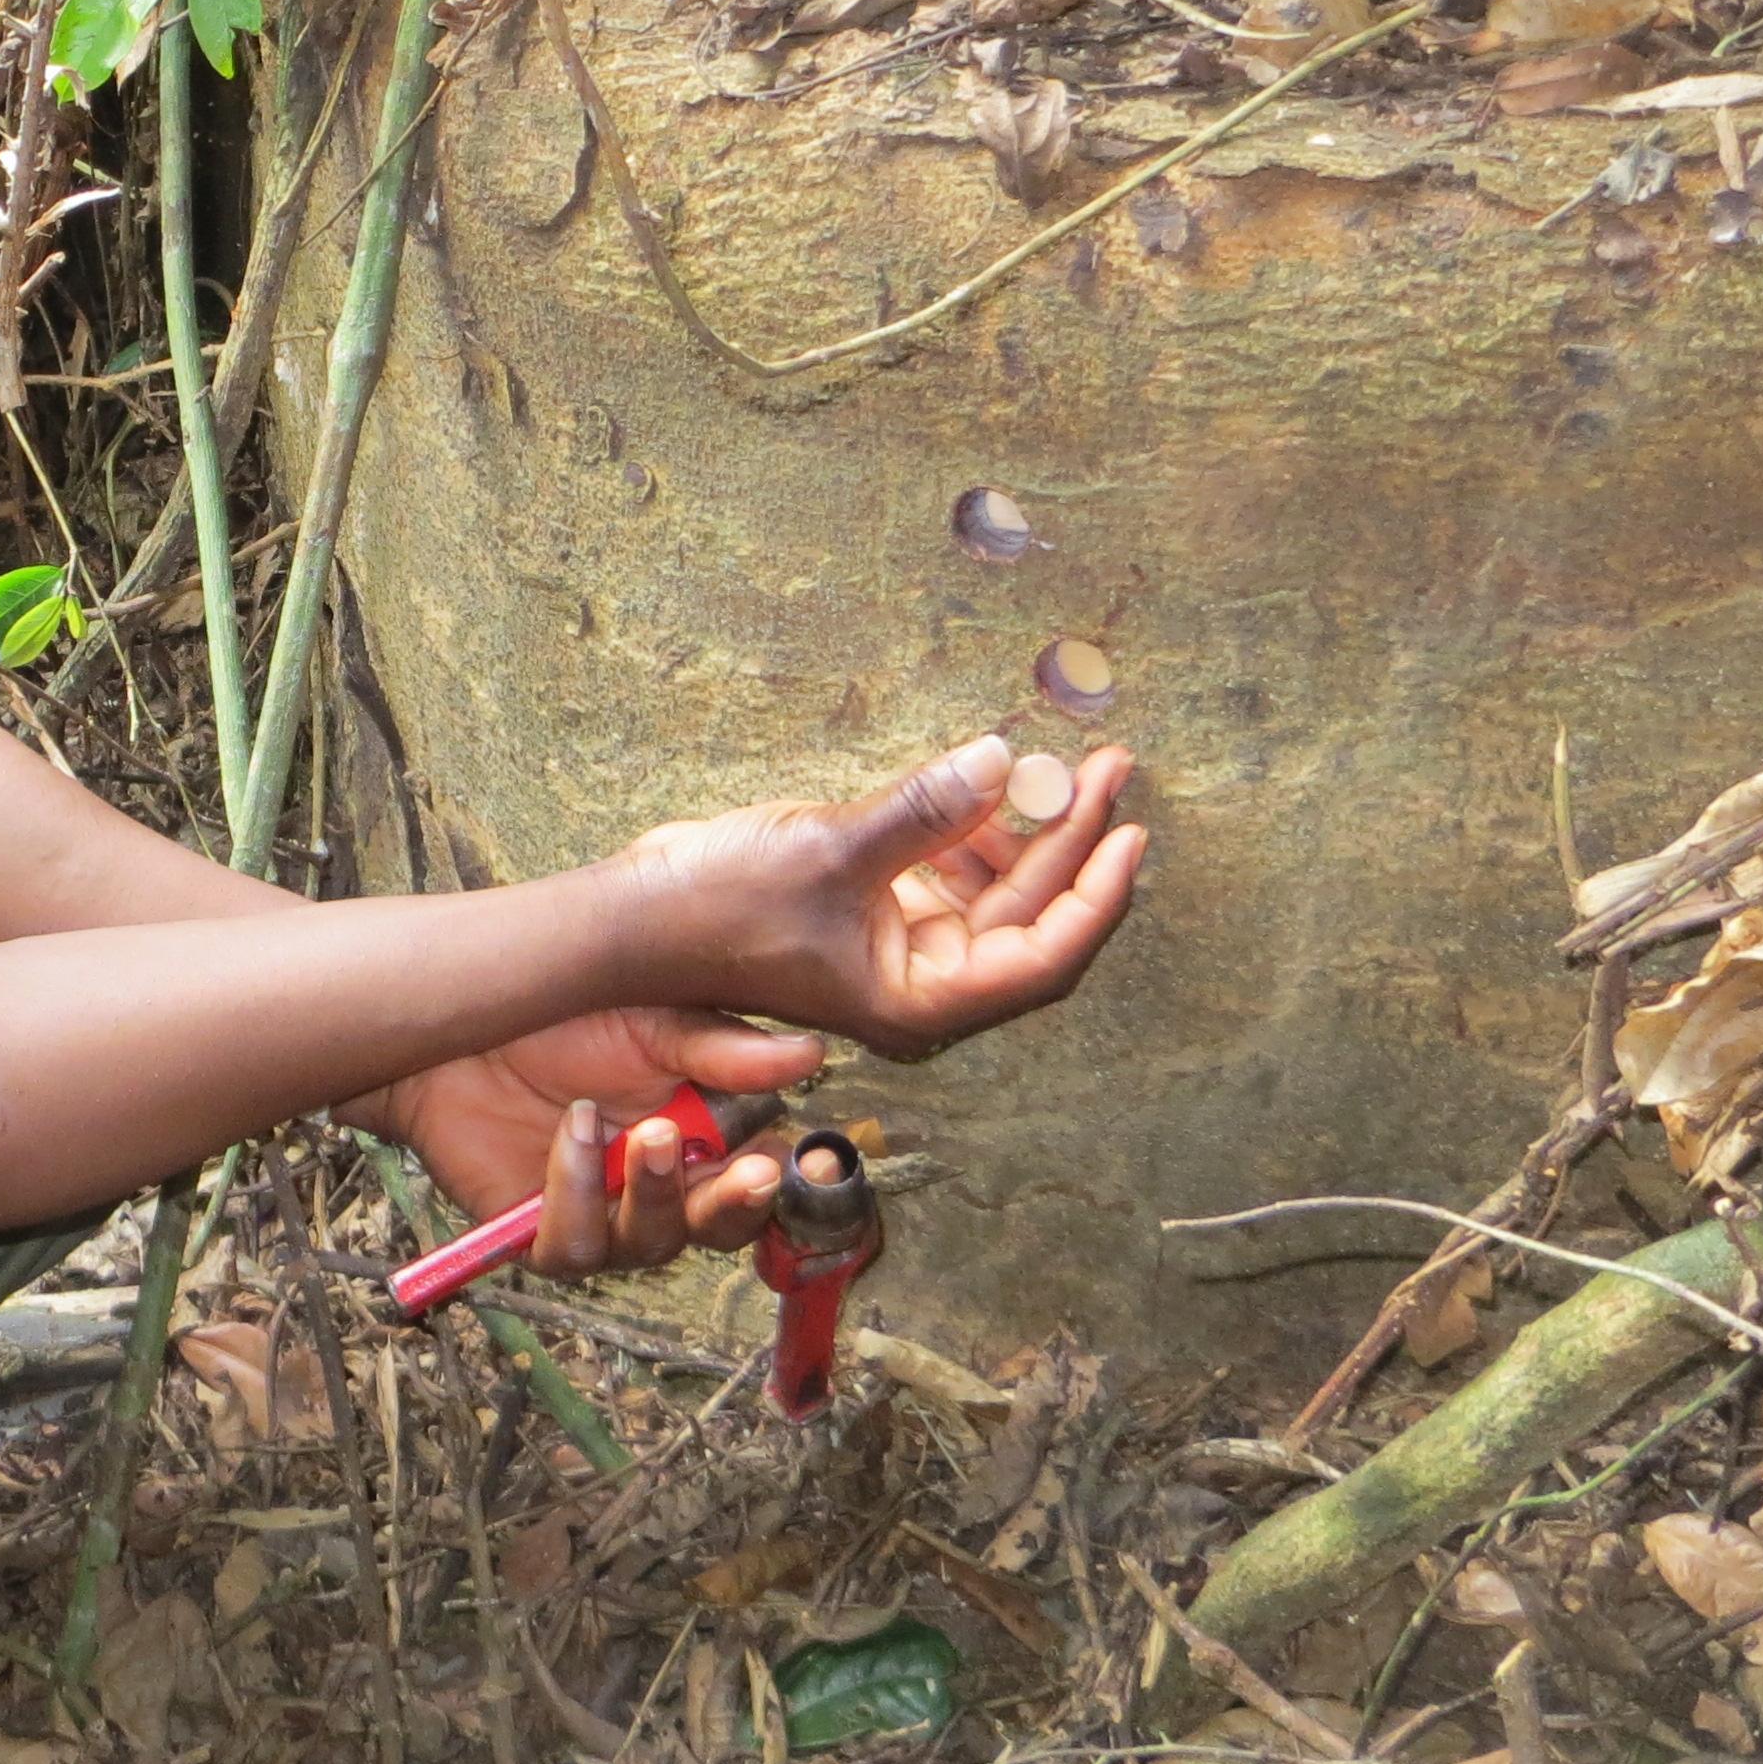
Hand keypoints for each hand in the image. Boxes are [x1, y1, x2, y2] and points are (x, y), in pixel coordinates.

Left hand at [364, 1003, 820, 1275]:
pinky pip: (576, 1242)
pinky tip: (573, 1134)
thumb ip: (722, 1050)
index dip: (792, 1178)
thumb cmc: (558, 1016)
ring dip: (657, 1193)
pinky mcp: (542, 1235)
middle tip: (751, 1173)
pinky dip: (579, 1190)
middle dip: (740, 1205)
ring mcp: (604, 1216)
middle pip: (721, 1227)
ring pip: (653, 1242)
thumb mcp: (650, 1018)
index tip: (806, 1162)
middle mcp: (662, 1187)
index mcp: (705, 1133)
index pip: (765, 1174)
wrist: (457, 1025)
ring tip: (645, 1133)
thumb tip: (810, 1056)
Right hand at [632, 734, 1146, 1060]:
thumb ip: (925, 810)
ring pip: (995, 896)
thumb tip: (1003, 760)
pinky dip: (974, 834)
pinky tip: (988, 788)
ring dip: (1028, 835)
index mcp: (920, 1003)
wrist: (632, 919)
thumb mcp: (831, 851)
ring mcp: (898, 951)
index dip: (1097, 896)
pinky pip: (951, 875)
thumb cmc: (718, 909)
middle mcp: (920, 987)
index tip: (1131, 831)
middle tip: (1108, 769)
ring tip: (1054, 766)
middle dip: (1071, 844)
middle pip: (1029, 920)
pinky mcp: (873, 916)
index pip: (1043, 958)